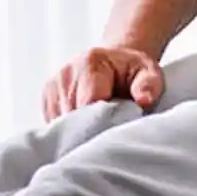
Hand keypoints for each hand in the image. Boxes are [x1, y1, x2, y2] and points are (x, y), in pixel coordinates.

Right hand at [42, 46, 163, 121]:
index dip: (103, 122)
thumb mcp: (148, 72)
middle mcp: (66, 73)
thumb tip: (144, 100)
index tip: (116, 132)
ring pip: (61, 125)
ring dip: (80, 132)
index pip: (89, 103)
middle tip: (109, 134)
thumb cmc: (131, 70)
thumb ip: (148, 85)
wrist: (114, 62)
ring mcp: (53, 87)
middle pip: (73, 117)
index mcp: (90, 62)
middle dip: (91, 130)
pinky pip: (55, 126)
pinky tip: (86, 127)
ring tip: (99, 127)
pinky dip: (70, 133)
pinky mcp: (47, 100)